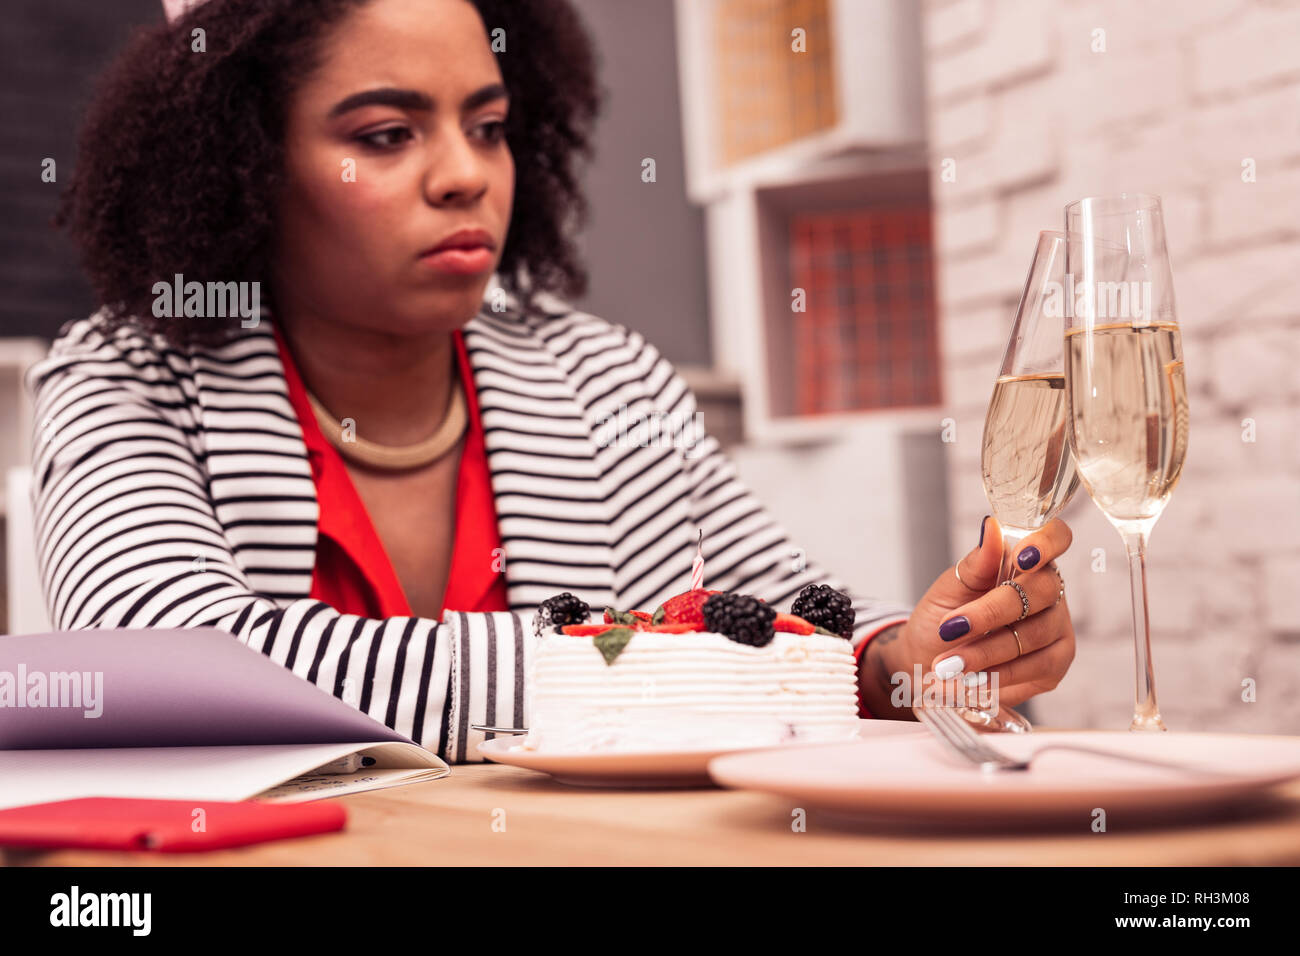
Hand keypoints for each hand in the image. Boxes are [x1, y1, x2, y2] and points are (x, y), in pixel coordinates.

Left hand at [873, 515, 1076, 712]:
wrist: (929, 660)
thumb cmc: (944, 616)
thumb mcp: (950, 587)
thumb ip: (977, 562)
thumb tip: (992, 526)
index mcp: (1027, 561)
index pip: (1057, 537)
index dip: (1047, 543)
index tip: (1022, 557)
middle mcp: (1049, 592)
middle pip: (1040, 591)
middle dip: (991, 612)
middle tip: (950, 629)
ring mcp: (1057, 628)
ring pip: (1033, 635)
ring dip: (985, 652)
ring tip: (948, 665)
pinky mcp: (1055, 664)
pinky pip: (1034, 668)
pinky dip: (997, 676)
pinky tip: (970, 681)